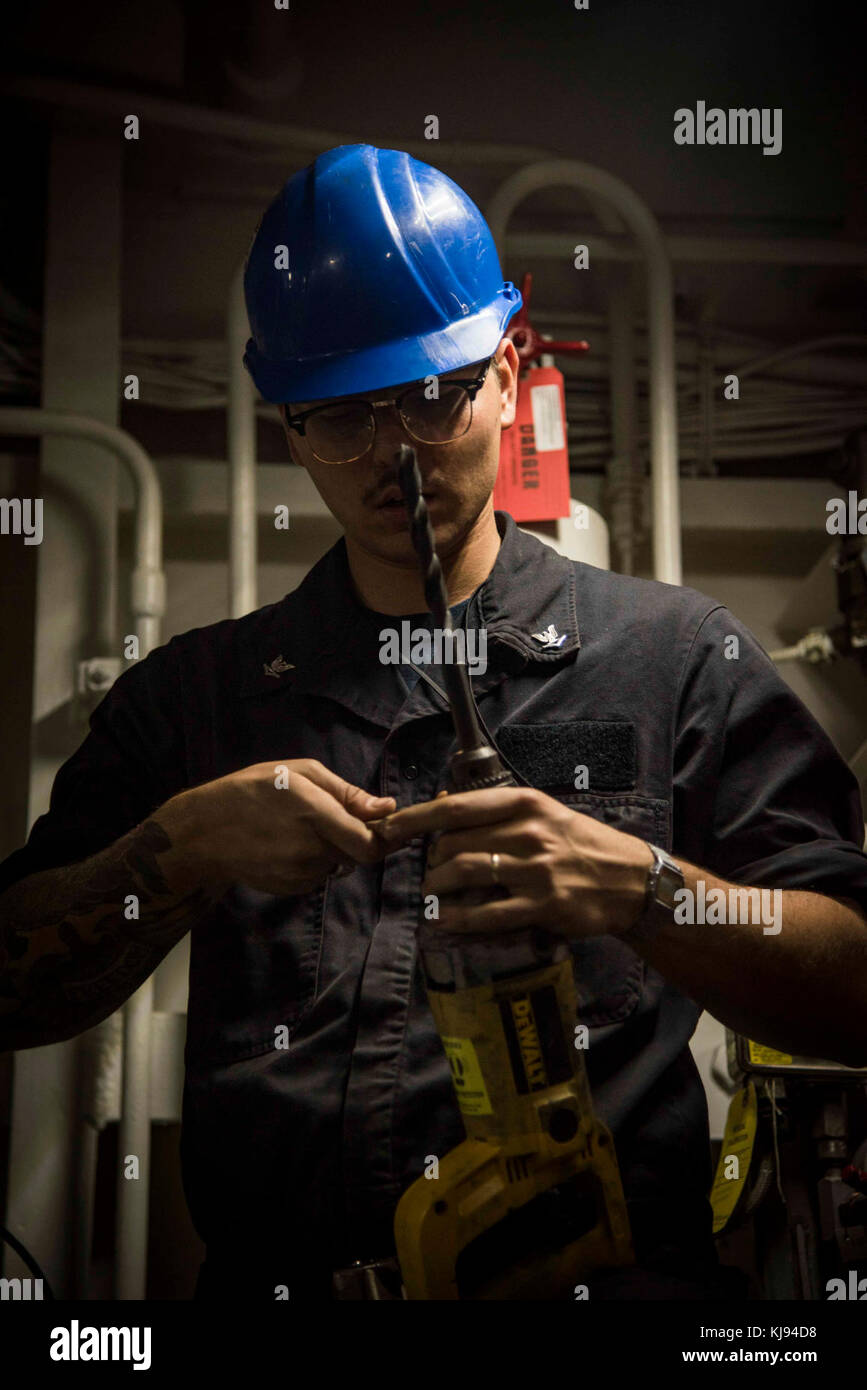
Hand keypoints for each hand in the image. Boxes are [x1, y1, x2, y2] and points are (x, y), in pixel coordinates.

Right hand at [154, 759, 395, 895]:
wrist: (203, 833)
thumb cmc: (251, 791)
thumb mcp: (297, 772)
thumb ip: (346, 792)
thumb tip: (386, 808)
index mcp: (314, 813)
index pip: (367, 843)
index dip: (386, 838)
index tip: (391, 828)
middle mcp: (309, 849)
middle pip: (357, 854)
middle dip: (355, 839)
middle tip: (334, 820)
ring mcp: (299, 874)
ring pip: (337, 864)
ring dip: (331, 850)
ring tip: (299, 829)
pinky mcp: (290, 888)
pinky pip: (318, 875)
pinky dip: (313, 862)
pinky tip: (287, 846)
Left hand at [372, 786, 652, 937]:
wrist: (630, 879)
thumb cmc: (581, 843)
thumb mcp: (543, 813)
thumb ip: (497, 811)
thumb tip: (444, 804)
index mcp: (525, 804)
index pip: (456, 808)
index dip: (415, 819)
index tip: (389, 829)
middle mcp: (528, 832)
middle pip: (454, 843)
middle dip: (432, 860)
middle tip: (430, 870)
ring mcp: (535, 870)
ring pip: (464, 874)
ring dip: (438, 886)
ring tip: (434, 892)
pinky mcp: (542, 906)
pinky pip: (487, 913)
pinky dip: (458, 918)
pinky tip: (444, 920)